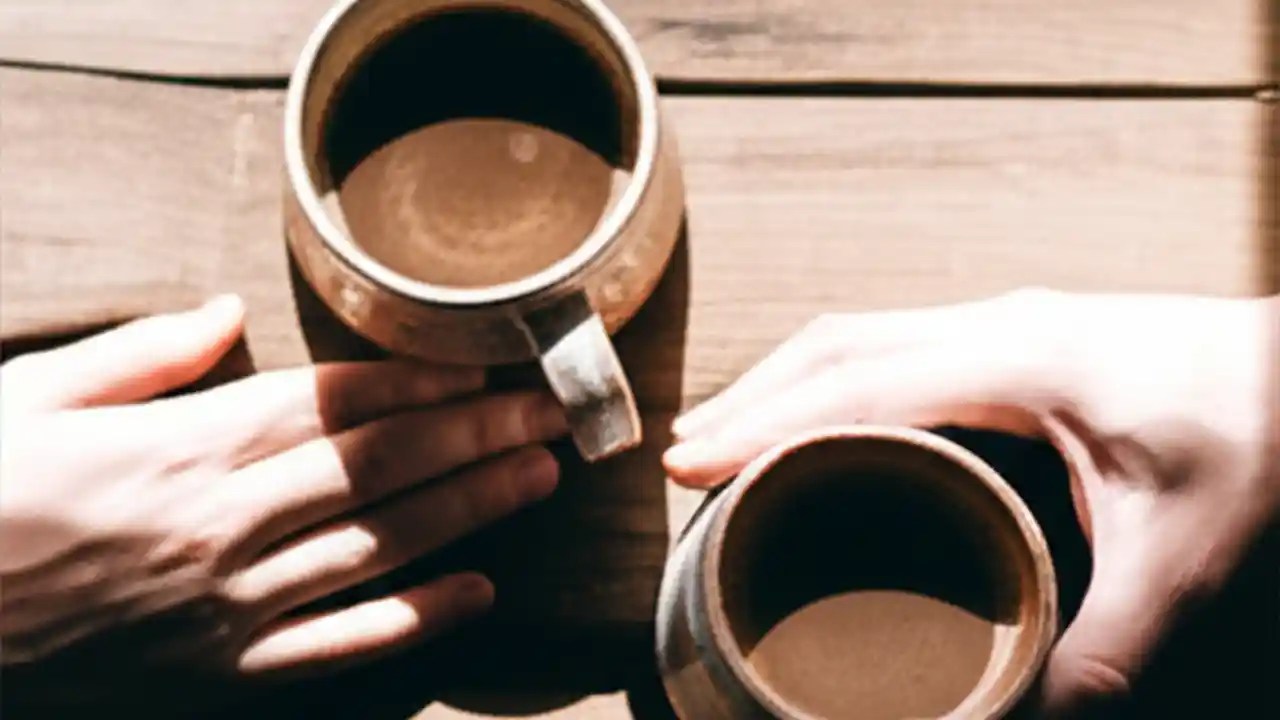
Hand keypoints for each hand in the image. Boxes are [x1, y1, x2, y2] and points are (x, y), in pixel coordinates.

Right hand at [0, 296, 567, 709]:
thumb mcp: (29, 397)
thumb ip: (141, 355)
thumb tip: (223, 309)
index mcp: (181, 446)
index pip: (334, 405)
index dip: (424, 383)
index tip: (488, 366)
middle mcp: (223, 523)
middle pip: (380, 468)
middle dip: (478, 435)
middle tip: (554, 412)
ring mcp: (228, 606)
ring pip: (379, 547)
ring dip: (469, 510)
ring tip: (540, 477)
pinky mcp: (218, 673)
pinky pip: (338, 646)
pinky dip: (414, 622)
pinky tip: (477, 594)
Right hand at [664, 289, 1277, 716]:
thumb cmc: (1253, 439)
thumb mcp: (1179, 556)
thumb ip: (1104, 647)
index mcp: (1023, 360)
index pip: (858, 384)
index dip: (766, 424)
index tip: (692, 463)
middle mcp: (998, 325)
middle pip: (836, 344)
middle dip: (751, 397)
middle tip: (683, 458)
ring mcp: (1003, 321)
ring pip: (857, 332)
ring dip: (782, 379)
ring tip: (723, 435)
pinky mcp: (1013, 334)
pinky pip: (890, 340)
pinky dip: (827, 376)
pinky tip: (812, 414)